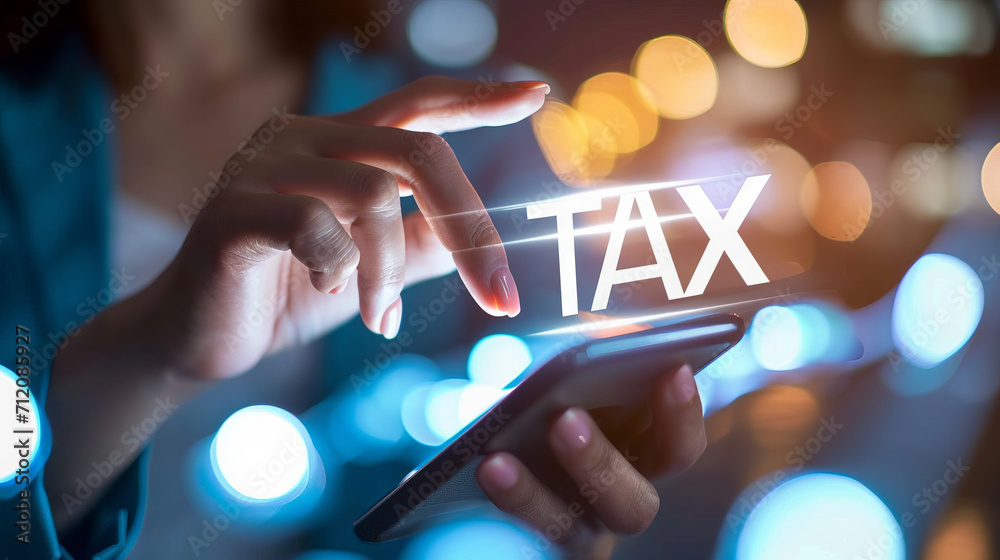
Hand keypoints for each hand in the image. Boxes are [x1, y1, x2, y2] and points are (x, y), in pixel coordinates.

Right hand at [142, 76, 547, 378]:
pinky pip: (316, 227)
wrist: (195, 342)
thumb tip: (477, 242)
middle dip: (470, 228)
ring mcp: (264, 167)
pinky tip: (323, 290)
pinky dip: (338, 270)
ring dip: (392, 273)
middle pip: (417, 151)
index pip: (418, 104)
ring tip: (380, 320)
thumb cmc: (282, 296)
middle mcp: (303, 138)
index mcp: (338, 145)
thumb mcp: (369, 271)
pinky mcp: (233, 210)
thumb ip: (418, 246)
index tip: (535, 93)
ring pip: (373, 195)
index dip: (477, 98)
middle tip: (499, 298)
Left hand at [476, 365, 706, 558]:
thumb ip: (592, 360)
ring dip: (531, 496)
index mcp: (642, 459)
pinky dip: (496, 505)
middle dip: (600, 462)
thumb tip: (599, 335)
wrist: (499, 468)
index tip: (674, 370)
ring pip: (566, 531)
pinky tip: (474, 473)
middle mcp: (617, 504)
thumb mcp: (572, 381)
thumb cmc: (552, 408)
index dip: (681, 414)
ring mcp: (575, 534)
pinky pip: (517, 543)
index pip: (678, 447)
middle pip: (635, 505)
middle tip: (565, 420)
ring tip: (494, 462)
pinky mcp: (533, 548)